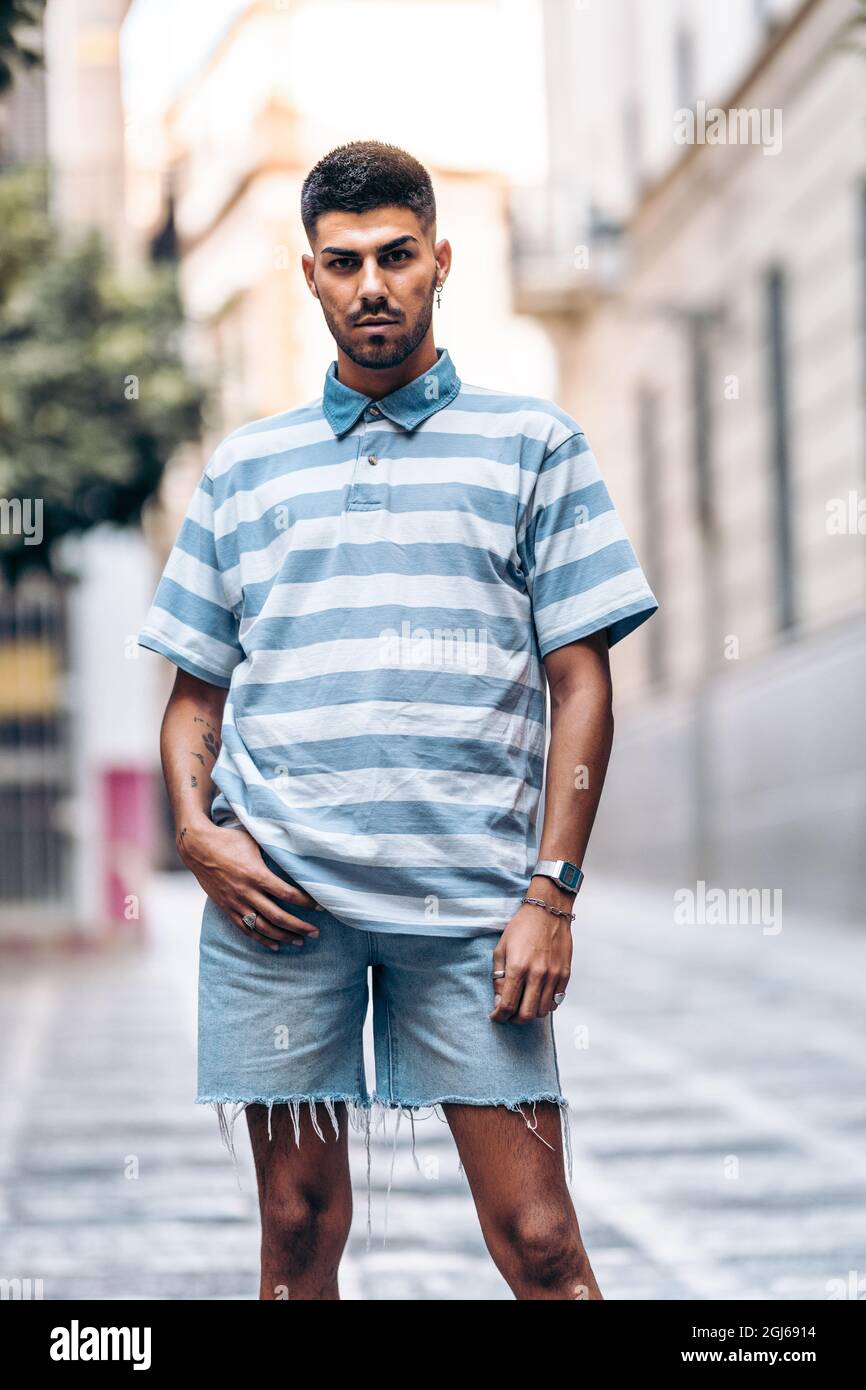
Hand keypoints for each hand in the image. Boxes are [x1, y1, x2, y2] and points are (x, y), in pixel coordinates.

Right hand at [177, 819, 321, 950]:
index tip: (321, 907)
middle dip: (300, 926)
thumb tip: (296, 846)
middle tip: (316, 933)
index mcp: (256, 874)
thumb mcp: (254, 839)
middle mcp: (246, 892)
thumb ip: (273, 847)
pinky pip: (246, 929)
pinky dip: (261, 939)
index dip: (306, 902)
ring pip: (263, 927)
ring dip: (284, 936)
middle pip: (278, 916)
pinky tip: (275, 945)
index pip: (288, 894)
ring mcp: (235, 903)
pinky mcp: (226, 908)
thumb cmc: (228, 839)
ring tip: (301, 941)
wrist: (197, 847)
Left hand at [489, 899, 571, 1023]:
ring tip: (523, 1005)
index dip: (499, 1016)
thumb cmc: (522, 928)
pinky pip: (556, 1001)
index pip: (508, 1005)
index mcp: (518, 968)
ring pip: (543, 1011)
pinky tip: (538, 997)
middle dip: (514, 1020)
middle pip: (527, 1014)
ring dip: (531, 1013)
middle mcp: (538, 974)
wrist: (548, 912)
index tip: (495, 1016)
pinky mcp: (565, 974)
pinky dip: (546, 1005)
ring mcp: (554, 975)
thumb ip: (499, 976)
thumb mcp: (501, 948)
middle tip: (508, 1015)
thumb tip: (499, 1001)